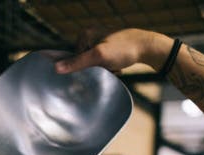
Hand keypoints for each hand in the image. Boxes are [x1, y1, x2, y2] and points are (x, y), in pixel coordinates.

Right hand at [55, 28, 169, 73]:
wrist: (147, 48)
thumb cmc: (123, 49)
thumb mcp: (98, 57)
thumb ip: (77, 62)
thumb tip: (56, 68)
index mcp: (85, 34)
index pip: (74, 59)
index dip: (85, 68)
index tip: (97, 68)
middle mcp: (91, 36)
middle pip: (85, 62)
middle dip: (96, 69)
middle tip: (108, 68)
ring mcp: (101, 43)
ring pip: (95, 65)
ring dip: (104, 70)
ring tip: (115, 67)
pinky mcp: (110, 50)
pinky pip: (104, 65)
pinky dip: (110, 69)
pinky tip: (118, 67)